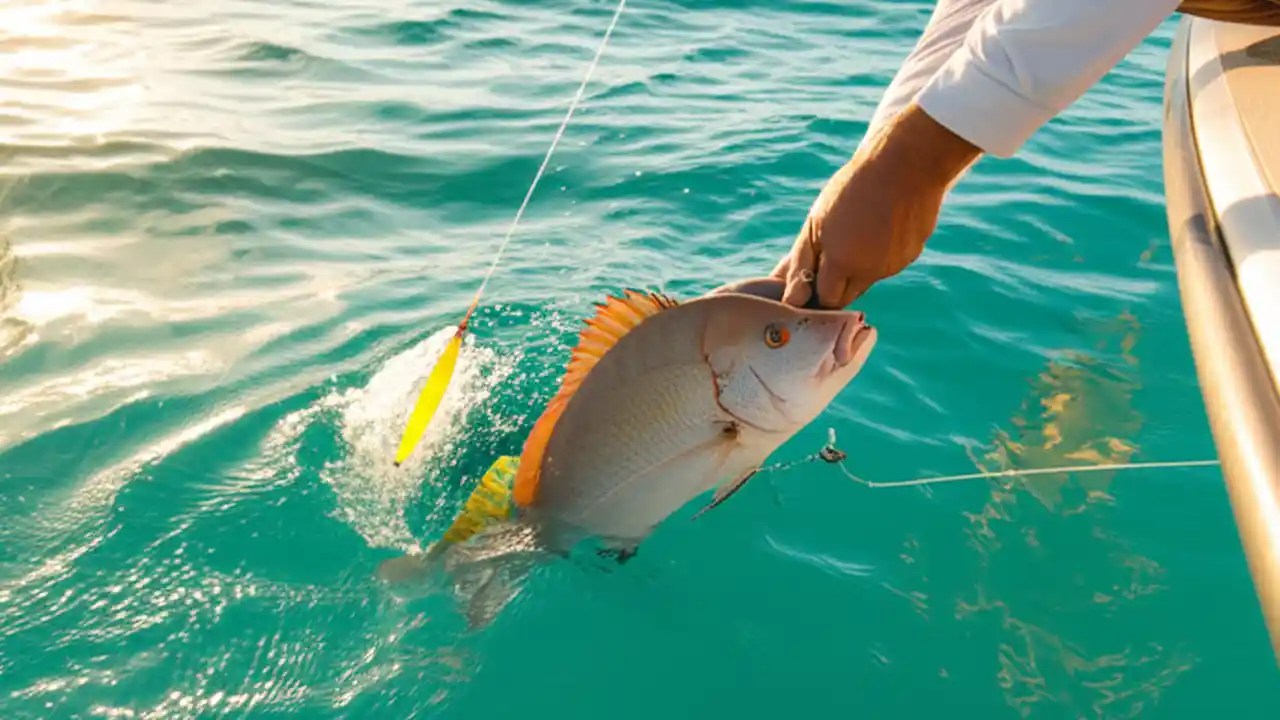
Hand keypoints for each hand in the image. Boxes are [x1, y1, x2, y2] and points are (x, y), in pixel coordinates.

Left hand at [773, 103, 980, 307]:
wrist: (905, 164)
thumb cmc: (852, 189)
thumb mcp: (816, 223)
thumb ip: (800, 263)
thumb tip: (790, 298)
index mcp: (843, 262)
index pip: (825, 299)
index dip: (816, 292)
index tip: (809, 282)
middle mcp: (870, 271)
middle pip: (846, 298)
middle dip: (834, 285)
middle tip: (828, 257)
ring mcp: (894, 264)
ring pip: (868, 280)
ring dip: (857, 269)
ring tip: (857, 232)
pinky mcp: (911, 255)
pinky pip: (888, 265)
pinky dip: (880, 255)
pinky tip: (880, 228)